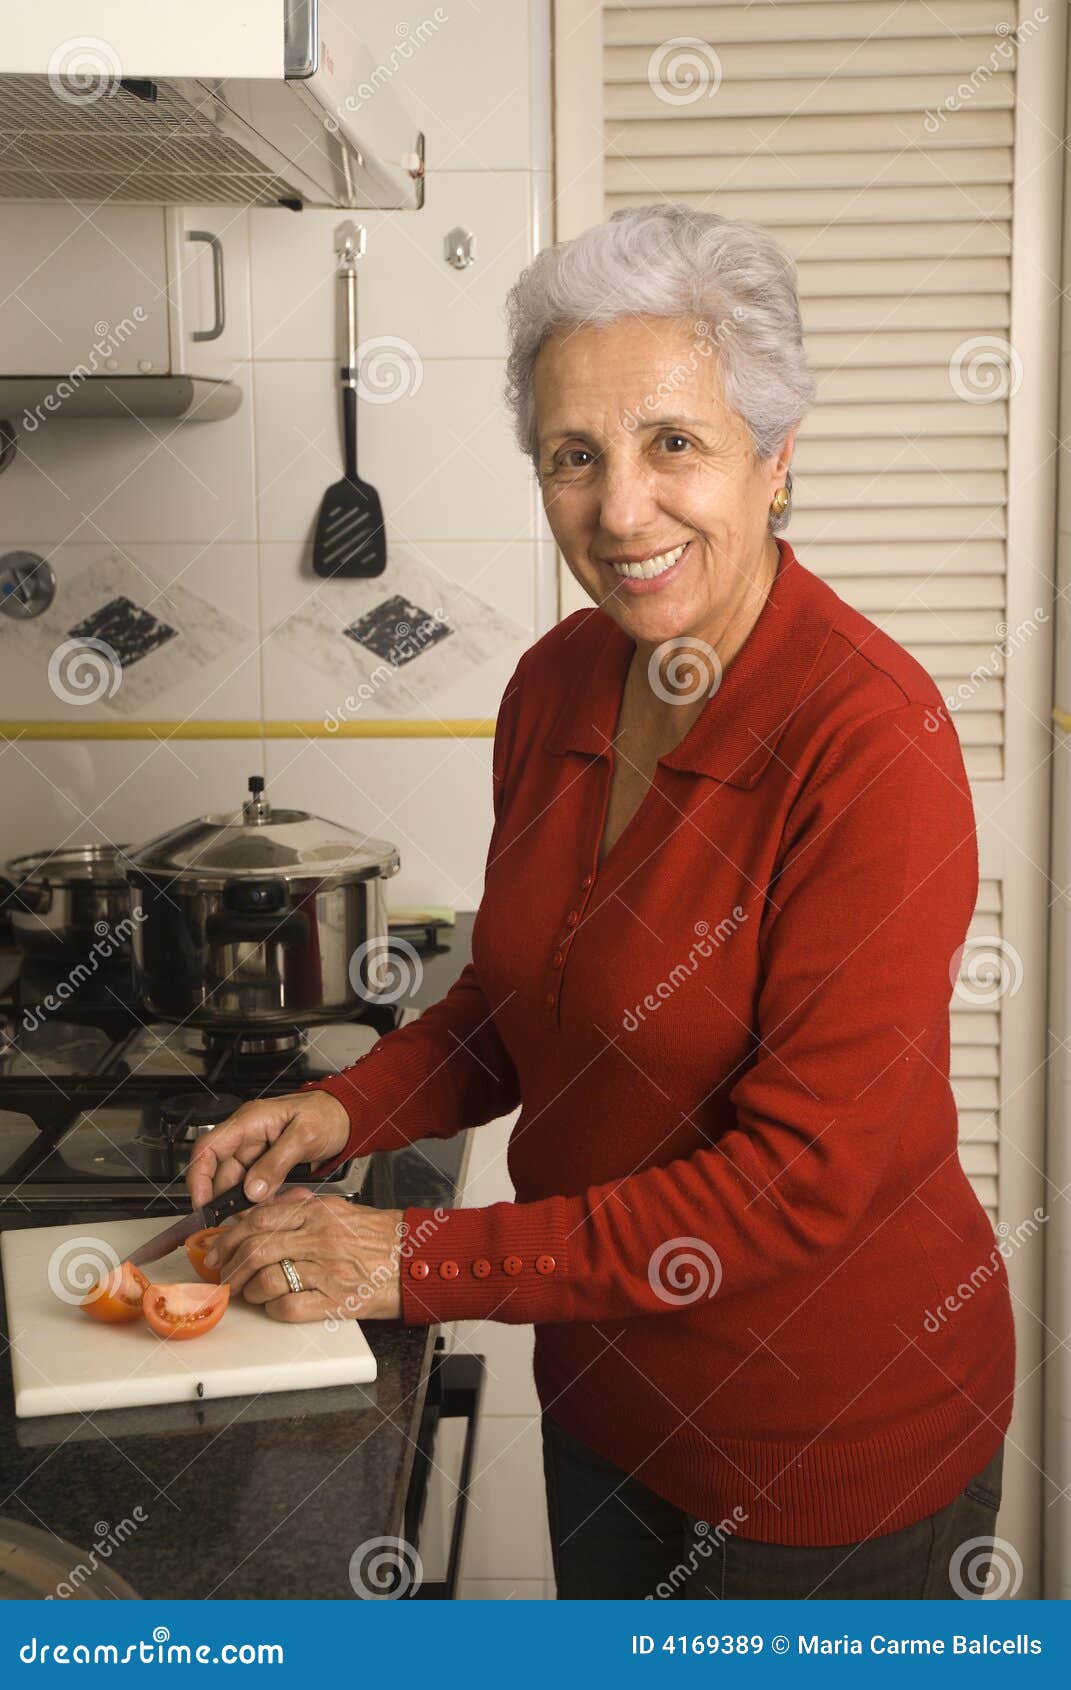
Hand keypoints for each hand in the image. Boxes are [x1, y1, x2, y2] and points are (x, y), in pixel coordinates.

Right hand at [186, 1090, 350, 1207]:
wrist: (348, 1116)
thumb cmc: (328, 1114)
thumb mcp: (304, 1136)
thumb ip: (276, 1163)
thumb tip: (252, 1191)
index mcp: (249, 1121)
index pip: (207, 1149)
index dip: (198, 1178)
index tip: (202, 1204)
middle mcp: (247, 1136)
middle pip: (222, 1173)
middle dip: (229, 1199)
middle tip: (242, 1221)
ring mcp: (256, 1151)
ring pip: (239, 1185)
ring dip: (249, 1203)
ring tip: (268, 1213)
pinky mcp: (267, 1164)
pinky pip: (256, 1187)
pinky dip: (264, 1200)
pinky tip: (278, 1205)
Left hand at [204, 1188, 405, 1321]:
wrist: (415, 1259)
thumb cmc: (379, 1237)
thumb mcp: (339, 1209)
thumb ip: (300, 1208)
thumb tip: (259, 1213)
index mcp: (318, 1211)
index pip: (259, 1219)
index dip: (229, 1236)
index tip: (217, 1248)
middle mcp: (320, 1237)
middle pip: (256, 1249)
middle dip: (230, 1266)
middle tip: (223, 1275)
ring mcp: (327, 1270)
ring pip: (266, 1279)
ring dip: (249, 1290)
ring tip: (250, 1293)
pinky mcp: (334, 1300)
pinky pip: (287, 1307)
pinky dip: (272, 1309)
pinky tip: (274, 1306)